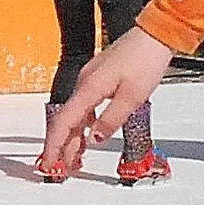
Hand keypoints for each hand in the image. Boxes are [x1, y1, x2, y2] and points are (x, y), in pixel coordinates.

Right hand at [41, 28, 174, 176]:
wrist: (155, 35)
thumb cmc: (146, 60)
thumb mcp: (133, 97)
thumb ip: (111, 119)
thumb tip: (94, 138)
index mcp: (89, 88)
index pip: (63, 123)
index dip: (54, 145)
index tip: (48, 163)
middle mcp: (84, 83)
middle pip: (66, 121)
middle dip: (62, 147)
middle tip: (63, 169)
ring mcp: (90, 79)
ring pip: (75, 114)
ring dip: (73, 137)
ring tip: (76, 159)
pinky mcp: (99, 77)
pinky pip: (84, 106)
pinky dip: (83, 124)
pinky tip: (88, 134)